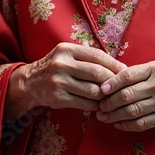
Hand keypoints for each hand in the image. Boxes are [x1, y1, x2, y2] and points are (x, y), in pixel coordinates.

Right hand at [8, 43, 126, 117]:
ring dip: (104, 95)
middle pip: (97, 73)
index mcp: (67, 49)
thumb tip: (117, 65)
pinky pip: (84, 103)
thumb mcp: (67, 54)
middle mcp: (62, 64)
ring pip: (92, 90)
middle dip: (112, 80)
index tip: (124, 70)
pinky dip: (94, 105)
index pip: (97, 55)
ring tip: (109, 96)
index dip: (113, 64)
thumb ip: (87, 56)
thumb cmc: (56, 66)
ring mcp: (59, 81)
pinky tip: (97, 104)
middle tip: (119, 86)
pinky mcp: (58, 98)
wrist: (30, 82)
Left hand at [95, 61, 154, 131]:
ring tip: (104, 117)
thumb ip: (135, 73)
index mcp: (154, 69)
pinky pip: (142, 123)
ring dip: (115, 115)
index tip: (101, 90)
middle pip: (127, 95)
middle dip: (110, 102)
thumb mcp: (154, 70)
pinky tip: (118, 124)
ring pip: (132, 111)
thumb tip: (108, 82)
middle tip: (100, 106)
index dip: (112, 83)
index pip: (127, 75)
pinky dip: (127, 125)